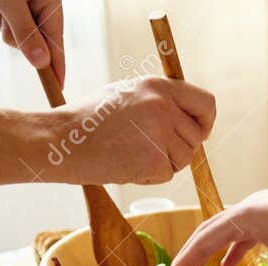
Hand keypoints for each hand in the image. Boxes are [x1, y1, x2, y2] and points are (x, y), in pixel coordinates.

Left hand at [0, 0, 63, 83]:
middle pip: (28, 41)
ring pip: (7, 33)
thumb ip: (25, 31)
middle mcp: (38, 8)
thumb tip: (41, 62)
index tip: (58, 87)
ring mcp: (21, 8)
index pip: (56, 44)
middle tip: (4, 11)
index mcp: (49, 5)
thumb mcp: (12, 3)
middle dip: (12, 33)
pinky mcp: (4, 6)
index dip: (57, 67)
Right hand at [49, 76, 215, 185]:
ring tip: (132, 151)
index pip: (206, 103)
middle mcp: (163, 107)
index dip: (206, 122)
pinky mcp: (153, 161)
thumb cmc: (90, 119)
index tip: (199, 132)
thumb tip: (191, 117)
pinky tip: (126, 163)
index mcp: (158, 86)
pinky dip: (150, 176)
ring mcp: (159, 134)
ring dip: (164, 162)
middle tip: (146, 145)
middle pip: (196, 137)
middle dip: (179, 147)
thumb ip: (161, 102)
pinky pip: (167, 174)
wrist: (61, 139)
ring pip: (185, 158)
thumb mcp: (128, 94)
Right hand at [169, 155, 267, 265]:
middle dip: (194, 252)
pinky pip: (248, 231)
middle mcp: (250, 208)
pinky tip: (236, 262)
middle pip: (212, 230)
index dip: (187, 259)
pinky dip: (238, 247)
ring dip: (216, 249)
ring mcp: (263, 209)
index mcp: (246, 217)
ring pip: (230, 229)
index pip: (206, 238)